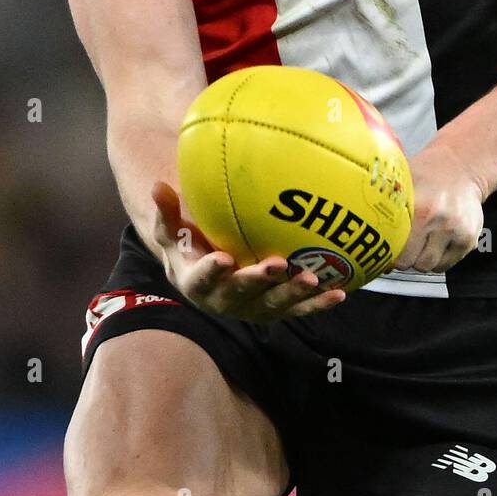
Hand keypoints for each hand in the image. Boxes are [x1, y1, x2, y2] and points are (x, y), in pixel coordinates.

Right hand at [151, 182, 346, 322]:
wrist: (204, 278)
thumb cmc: (188, 247)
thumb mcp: (172, 231)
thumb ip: (166, 212)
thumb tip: (157, 185)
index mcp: (198, 283)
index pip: (203, 278)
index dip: (212, 271)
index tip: (223, 258)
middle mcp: (226, 301)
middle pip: (243, 294)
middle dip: (259, 282)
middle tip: (276, 265)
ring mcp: (253, 308)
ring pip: (274, 305)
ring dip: (293, 294)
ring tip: (313, 280)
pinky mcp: (275, 310)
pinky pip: (298, 309)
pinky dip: (318, 303)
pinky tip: (339, 293)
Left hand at [388, 139, 486, 273]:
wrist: (461, 167)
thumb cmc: (427, 174)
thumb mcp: (402, 181)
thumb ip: (385, 205)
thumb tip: (364, 232)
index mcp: (419, 207)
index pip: (395, 247)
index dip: (385, 252)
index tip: (381, 251)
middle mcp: (439, 220)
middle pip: (410, 262)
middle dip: (403, 257)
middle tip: (402, 244)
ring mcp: (456, 231)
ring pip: (428, 267)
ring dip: (420, 259)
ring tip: (420, 241)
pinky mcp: (468, 240)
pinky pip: (445, 266)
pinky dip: (437, 260)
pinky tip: (434, 242)